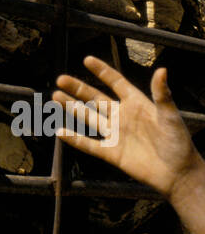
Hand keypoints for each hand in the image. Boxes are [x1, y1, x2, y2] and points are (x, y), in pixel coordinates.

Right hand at [53, 55, 201, 202]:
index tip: (87, 60)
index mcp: (136, 104)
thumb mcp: (170, 115)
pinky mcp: (112, 153)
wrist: (178, 173)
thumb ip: (162, 94)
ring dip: (72, 107)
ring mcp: (116, 134)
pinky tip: (60, 131)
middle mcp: (122, 116)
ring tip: (55, 96)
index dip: (102, 72)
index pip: (116, 83)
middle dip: (78, 88)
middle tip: (61, 79)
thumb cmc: (178, 142)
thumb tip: (162, 70)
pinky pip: (89, 144)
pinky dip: (74, 139)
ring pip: (89, 117)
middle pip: (96, 99)